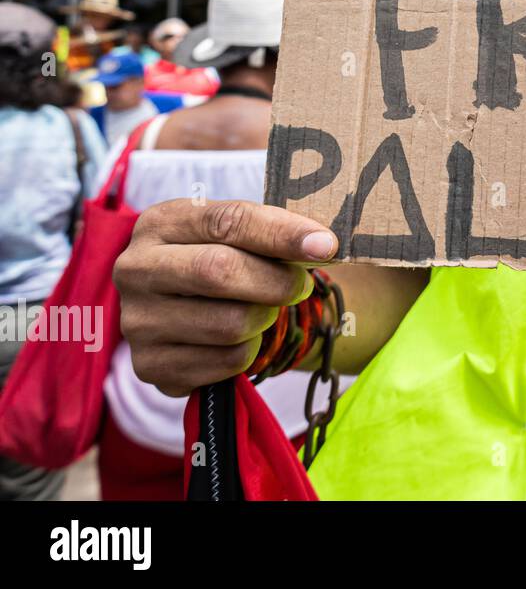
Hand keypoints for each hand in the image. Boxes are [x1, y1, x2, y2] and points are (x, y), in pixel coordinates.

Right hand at [114, 200, 337, 396]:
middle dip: (276, 281)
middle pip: (219, 272)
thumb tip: (324, 244)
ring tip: (264, 309)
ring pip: (228, 323)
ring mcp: (137, 321)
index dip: (282, 234)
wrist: (187, 309)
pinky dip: (250, 350)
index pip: (227, 222)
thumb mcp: (239, 233)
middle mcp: (135, 269)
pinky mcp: (150, 366)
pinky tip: (241, 337)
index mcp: (160, 222)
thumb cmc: (224, 258)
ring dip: (264, 318)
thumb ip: (275, 231)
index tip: (326, 245)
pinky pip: (225, 361)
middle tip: (300, 285)